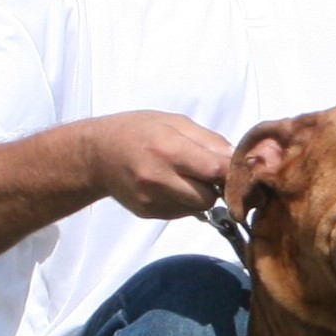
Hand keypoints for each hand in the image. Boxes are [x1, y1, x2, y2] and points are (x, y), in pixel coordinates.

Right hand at [86, 111, 232, 218]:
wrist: (98, 154)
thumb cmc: (140, 130)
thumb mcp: (175, 122)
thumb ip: (208, 141)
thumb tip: (237, 159)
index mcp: (168, 149)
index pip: (215, 169)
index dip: (231, 170)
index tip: (236, 167)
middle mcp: (158, 178)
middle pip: (210, 196)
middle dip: (215, 186)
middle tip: (208, 172)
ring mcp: (152, 199)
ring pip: (198, 208)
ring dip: (200, 194)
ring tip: (187, 176)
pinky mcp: (148, 213)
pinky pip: (182, 213)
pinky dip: (184, 201)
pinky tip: (171, 185)